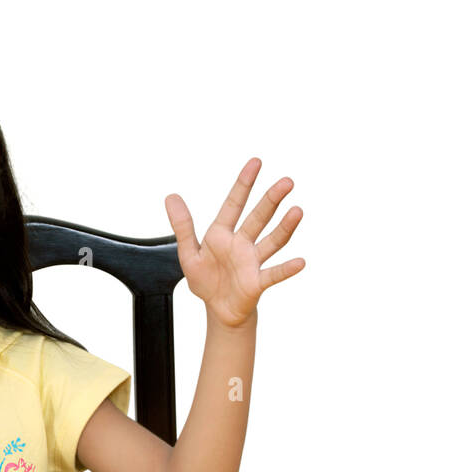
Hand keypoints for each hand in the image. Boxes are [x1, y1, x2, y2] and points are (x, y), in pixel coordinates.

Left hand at [165, 157, 305, 327]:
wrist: (218, 309)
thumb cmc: (206, 279)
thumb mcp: (189, 253)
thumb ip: (182, 226)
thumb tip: (171, 196)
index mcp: (222, 234)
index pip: (234, 204)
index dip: (244, 184)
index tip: (256, 162)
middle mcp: (241, 244)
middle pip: (258, 218)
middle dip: (271, 200)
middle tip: (286, 182)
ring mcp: (251, 262)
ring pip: (271, 241)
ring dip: (284, 227)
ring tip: (297, 211)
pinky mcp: (256, 282)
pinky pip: (273, 274)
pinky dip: (286, 269)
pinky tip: (299, 262)